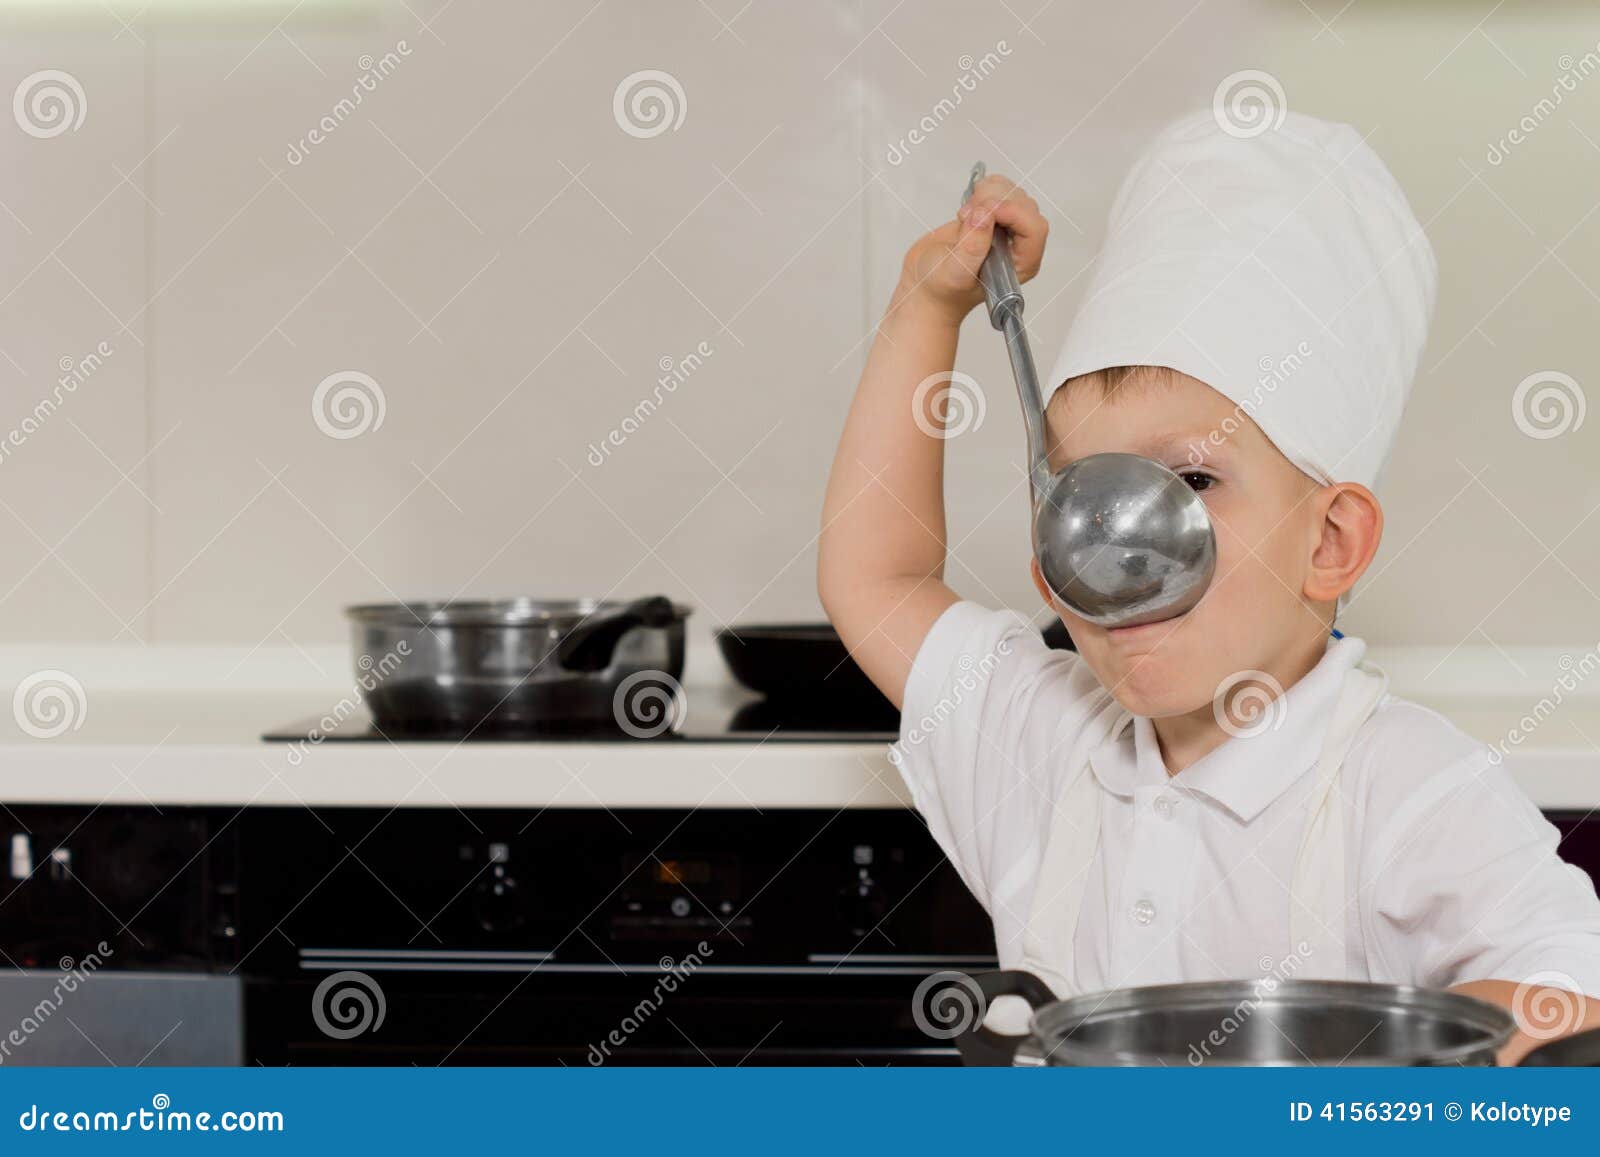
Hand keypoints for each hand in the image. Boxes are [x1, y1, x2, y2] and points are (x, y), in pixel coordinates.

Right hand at [895, 174, 1048, 323]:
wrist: (926, 283)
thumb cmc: (942, 288)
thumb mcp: (954, 273)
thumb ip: (971, 248)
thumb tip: (984, 215)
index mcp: (1020, 264)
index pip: (1034, 230)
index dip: (1014, 213)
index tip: (985, 210)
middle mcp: (1019, 245)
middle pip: (1025, 207)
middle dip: (996, 202)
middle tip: (966, 216)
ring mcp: (1007, 228)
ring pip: (1013, 193)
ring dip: (988, 194)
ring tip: (964, 216)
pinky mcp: (994, 214)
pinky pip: (1001, 188)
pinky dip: (984, 188)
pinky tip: (968, 207)